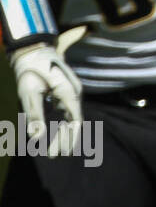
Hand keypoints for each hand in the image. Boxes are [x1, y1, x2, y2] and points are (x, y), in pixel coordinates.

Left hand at [9, 26, 86, 156]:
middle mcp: (75, 94)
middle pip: (75, 122)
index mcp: (69, 94)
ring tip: (54, 150)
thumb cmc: (30, 70)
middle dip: (66, 142)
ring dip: (64, 135)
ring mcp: (71, 92)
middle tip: (54, 157)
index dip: (68, 141)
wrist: (33, 49)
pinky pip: (67, 112)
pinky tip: (54, 134)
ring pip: (72, 118)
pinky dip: (62, 125)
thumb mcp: (29, 92)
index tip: (58, 155)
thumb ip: (35, 115)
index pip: (75, 123)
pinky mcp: (65, 91)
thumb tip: (36, 138)